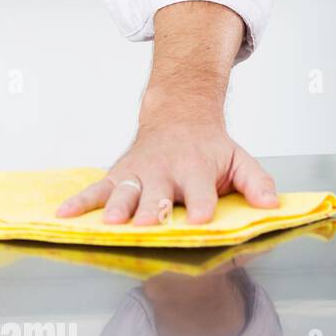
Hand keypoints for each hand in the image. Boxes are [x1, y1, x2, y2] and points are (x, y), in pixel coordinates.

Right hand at [54, 109, 279, 226]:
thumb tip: (272, 203)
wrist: (179, 113)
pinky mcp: (119, 174)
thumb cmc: (210, 146)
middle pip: (159, 194)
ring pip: (126, 191)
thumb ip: (255, 182)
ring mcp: (140, 172)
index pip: (202, 192)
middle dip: (154, 208)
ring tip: (112, 221)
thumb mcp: (238, 159)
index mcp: (197, 168)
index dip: (202, 206)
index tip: (201, 219)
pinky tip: (63, 215)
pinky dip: (80, 201)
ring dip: (119, 206)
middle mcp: (166, 171)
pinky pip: (96, 189)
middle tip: (148, 222)